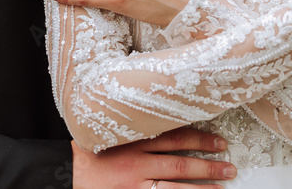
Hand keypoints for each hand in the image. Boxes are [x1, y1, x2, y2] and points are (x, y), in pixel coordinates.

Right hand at [72, 127, 235, 188]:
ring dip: (201, 188)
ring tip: (222, 188)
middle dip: (208, 166)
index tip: (219, 142)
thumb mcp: (109, 128)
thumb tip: (160, 111)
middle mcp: (137, 162)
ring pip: (175, 188)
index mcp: (134, 138)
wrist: (61, 173)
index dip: (200, 139)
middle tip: (229, 167)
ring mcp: (134, 185)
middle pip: (180, 163)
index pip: (174, 136)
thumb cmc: (86, 150)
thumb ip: (133, 122)